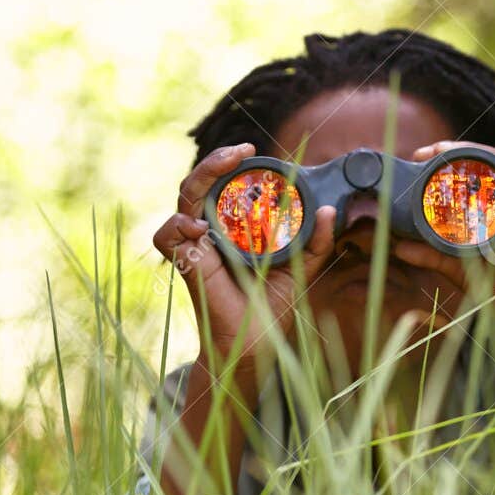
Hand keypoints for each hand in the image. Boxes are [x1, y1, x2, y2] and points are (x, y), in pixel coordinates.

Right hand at [153, 143, 339, 375]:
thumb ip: (316, 240)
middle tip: (240, 151)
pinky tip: (198, 229)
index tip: (252, 150)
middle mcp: (213, 230)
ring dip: (199, 177)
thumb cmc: (273, 306)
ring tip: (223, 168)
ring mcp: (197, 245)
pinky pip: (166, 235)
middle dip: (216, 159)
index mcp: (236, 226)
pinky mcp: (185, 264)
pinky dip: (176, 225)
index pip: (226, 184)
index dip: (233, 163)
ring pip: (184, 197)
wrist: (256, 343)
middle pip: (202, 181)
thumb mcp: (301, 267)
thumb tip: (327, 211)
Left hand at [387, 140, 494, 359]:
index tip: (421, 156)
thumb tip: (398, 247)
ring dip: (474, 155)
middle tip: (427, 152)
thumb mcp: (461, 269)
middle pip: (492, 162)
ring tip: (442, 154)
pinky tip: (473, 172)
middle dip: (459, 150)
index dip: (452, 158)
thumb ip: (433, 256)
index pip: (480, 171)